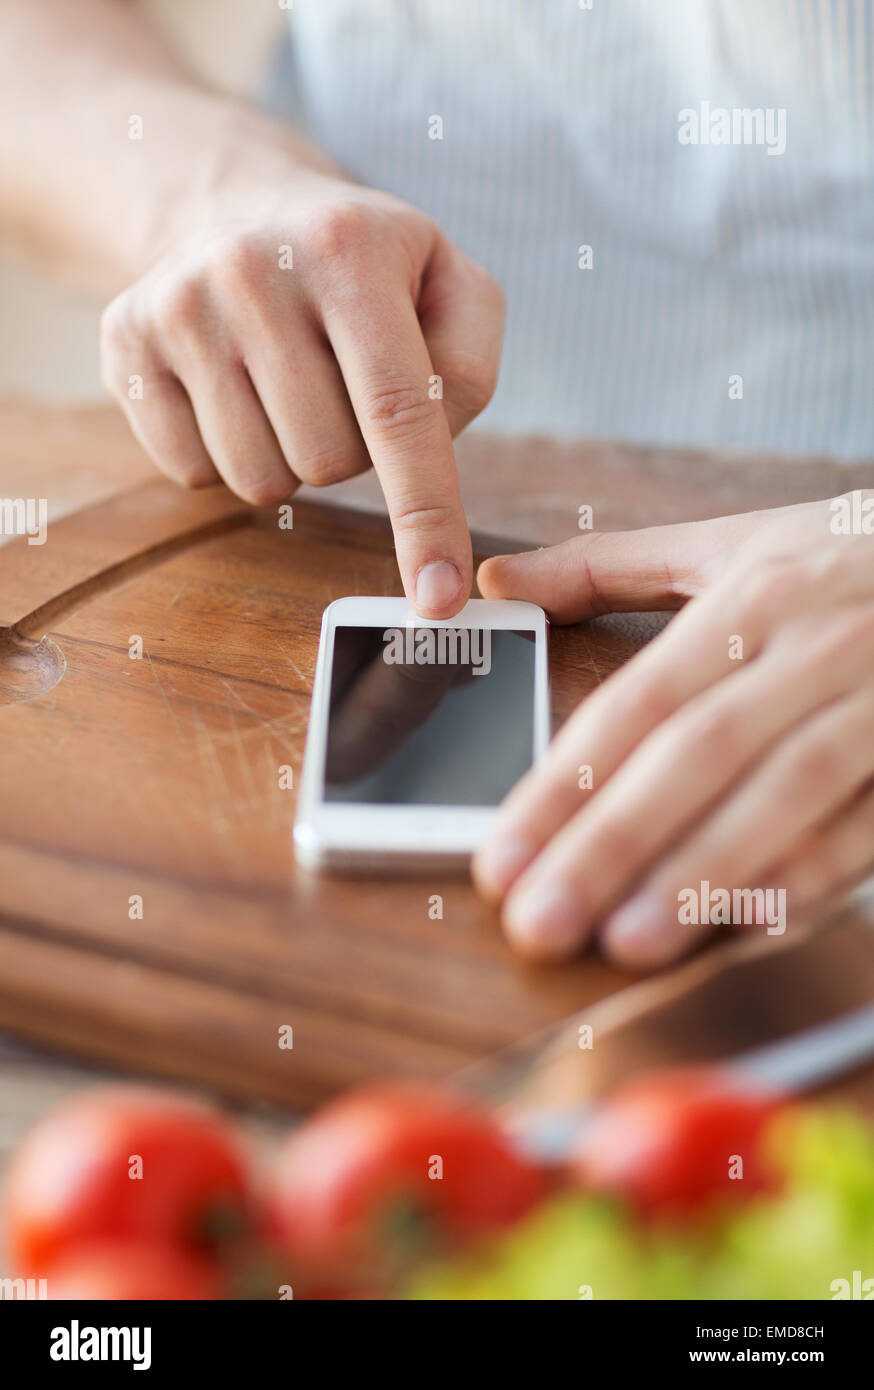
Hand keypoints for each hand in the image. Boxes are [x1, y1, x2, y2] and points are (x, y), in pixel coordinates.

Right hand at [100, 173, 503, 617]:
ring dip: (290, 459)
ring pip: (261, 482)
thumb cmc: (365, 271)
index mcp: (350, 248)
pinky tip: (232, 389)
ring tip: (287, 385)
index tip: (438, 601)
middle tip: (340, 386)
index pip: (397, 411)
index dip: (425, 515)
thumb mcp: (448, 284)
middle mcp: (254, 268)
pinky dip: (226, 455)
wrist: (240, 208)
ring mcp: (178, 305)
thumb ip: (466, 367)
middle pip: (327, 461)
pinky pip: (192, 474)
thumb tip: (433, 466)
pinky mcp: (125, 340)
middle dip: (352, 454)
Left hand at [474, 494, 873, 968]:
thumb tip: (493, 578)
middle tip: (538, 921)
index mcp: (755, 597)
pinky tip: (741, 935)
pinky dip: (806, 884)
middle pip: (698, 753)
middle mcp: (815, 649)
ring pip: (785, 795)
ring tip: (627, 942)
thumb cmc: (845, 562)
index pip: (639, 701)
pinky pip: (862, 833)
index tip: (501, 858)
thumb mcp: (732, 543)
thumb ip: (605, 567)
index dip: (564, 783)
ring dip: (705, 873)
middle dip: (613, 842)